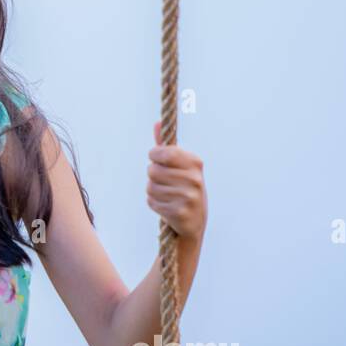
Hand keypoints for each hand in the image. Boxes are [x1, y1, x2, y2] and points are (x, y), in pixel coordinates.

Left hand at [147, 121, 206, 239]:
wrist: (195, 222)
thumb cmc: (184, 187)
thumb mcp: (180, 166)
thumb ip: (166, 146)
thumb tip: (156, 123)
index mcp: (195, 163)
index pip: (164, 153)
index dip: (154, 156)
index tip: (157, 159)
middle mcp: (194, 179)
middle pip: (152, 170)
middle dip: (153, 176)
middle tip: (165, 182)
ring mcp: (188, 196)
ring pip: (150, 186)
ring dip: (153, 191)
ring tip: (167, 195)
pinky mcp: (179, 212)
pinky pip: (151, 201)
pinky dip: (154, 204)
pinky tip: (166, 206)